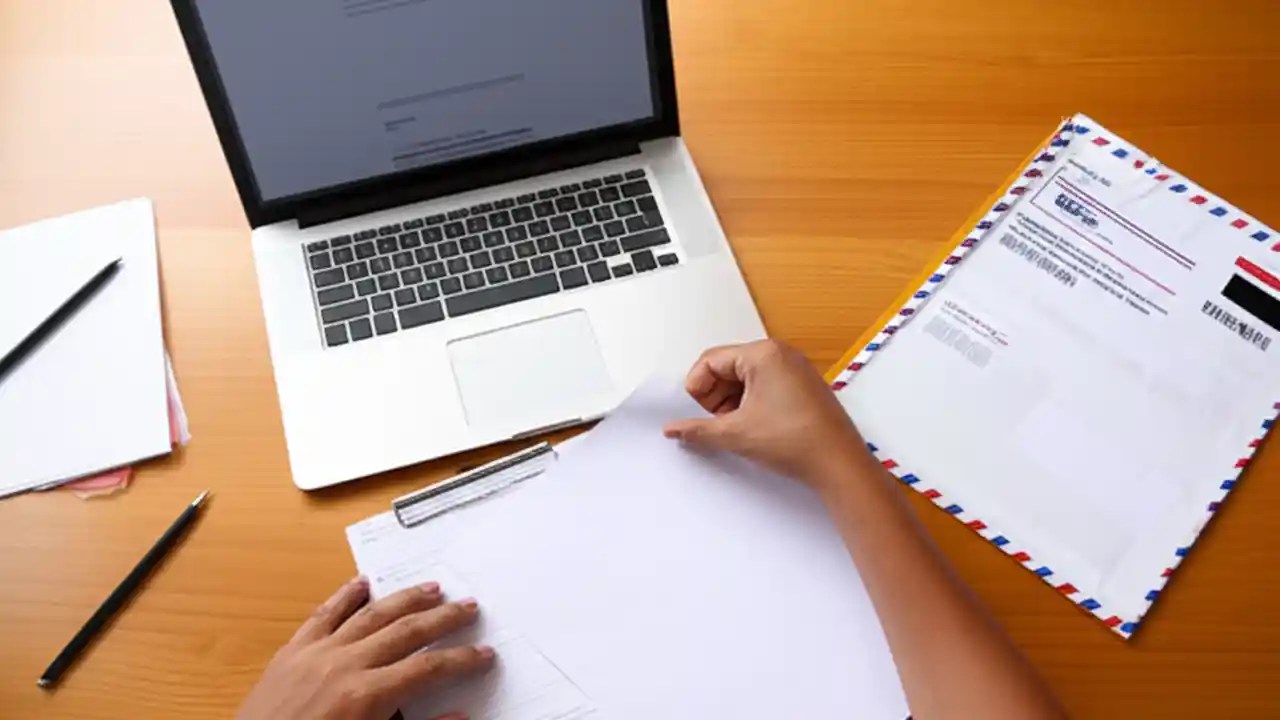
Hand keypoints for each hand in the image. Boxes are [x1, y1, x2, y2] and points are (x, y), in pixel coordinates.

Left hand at [237, 577, 494, 719]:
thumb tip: (460, 715)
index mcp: (367, 696)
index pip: (428, 670)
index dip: (461, 661)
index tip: (485, 654)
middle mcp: (345, 666)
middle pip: (406, 632)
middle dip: (442, 618)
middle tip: (469, 607)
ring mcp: (317, 654)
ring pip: (371, 615)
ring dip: (404, 598)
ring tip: (431, 588)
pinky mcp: (292, 652)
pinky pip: (323, 615)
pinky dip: (345, 595)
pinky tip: (362, 582)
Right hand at [662, 340, 873, 493]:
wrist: (838, 463)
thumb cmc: (797, 440)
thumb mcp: (735, 434)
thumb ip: (697, 429)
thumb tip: (674, 428)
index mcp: (763, 354)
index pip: (710, 361)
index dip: (697, 389)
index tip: (696, 414)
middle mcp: (780, 354)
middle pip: (727, 367)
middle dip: (715, 397)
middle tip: (718, 424)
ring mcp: (794, 369)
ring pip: (745, 378)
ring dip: (732, 403)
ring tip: (737, 429)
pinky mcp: (802, 386)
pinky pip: (765, 386)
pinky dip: (751, 404)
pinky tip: (754, 428)